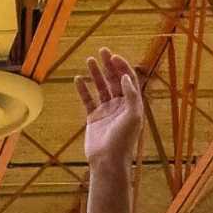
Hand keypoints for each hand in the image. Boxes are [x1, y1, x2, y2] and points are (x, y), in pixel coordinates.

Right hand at [75, 49, 143, 170]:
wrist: (108, 161)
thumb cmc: (123, 140)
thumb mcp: (133, 116)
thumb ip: (131, 95)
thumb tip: (125, 77)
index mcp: (132, 104)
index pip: (128, 80)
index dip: (122, 67)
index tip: (114, 57)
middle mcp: (120, 105)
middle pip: (114, 80)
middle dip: (109, 65)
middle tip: (102, 51)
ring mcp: (106, 111)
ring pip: (101, 88)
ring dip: (96, 74)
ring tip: (90, 60)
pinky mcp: (94, 118)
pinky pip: (88, 100)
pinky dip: (83, 90)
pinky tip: (79, 79)